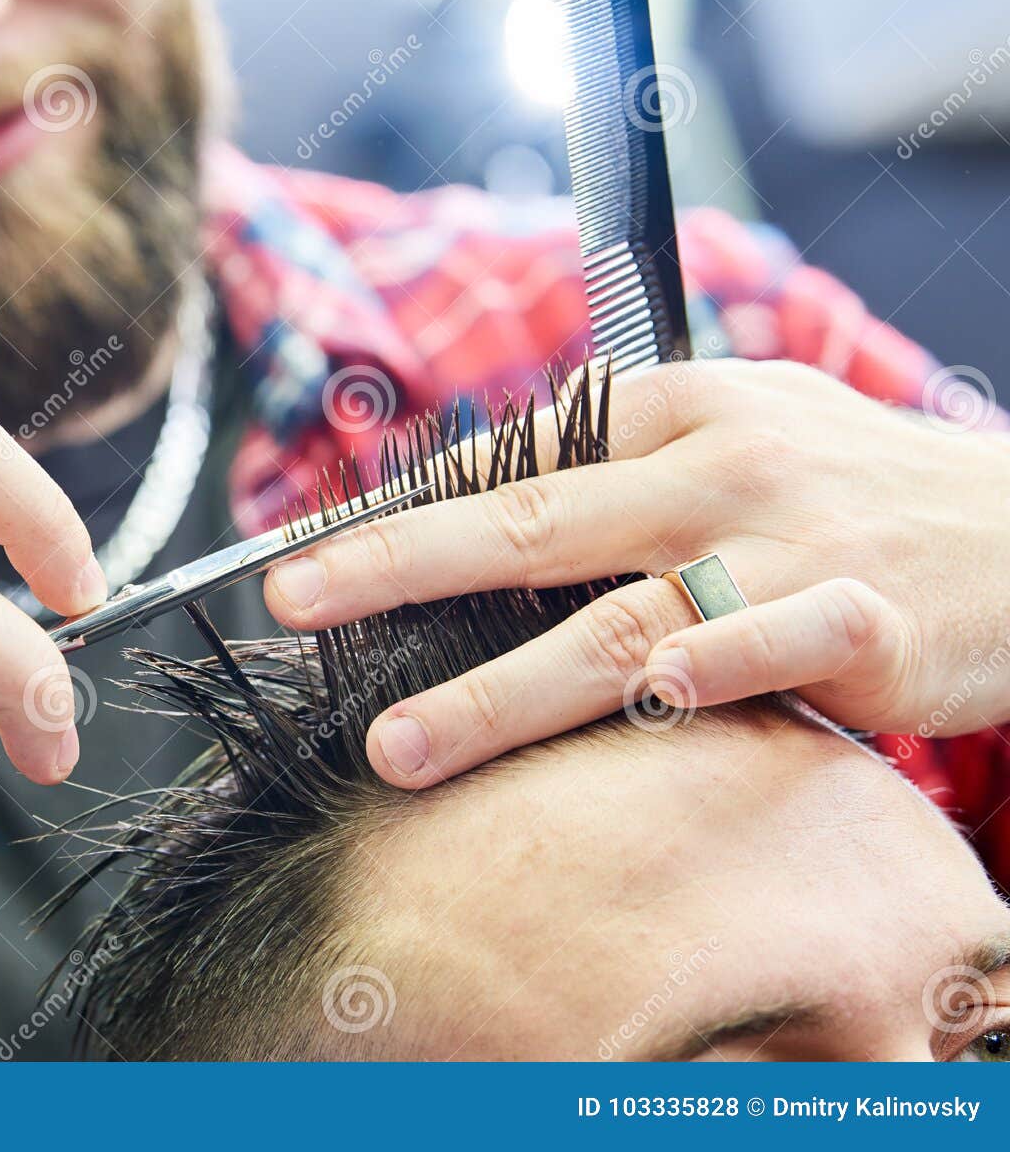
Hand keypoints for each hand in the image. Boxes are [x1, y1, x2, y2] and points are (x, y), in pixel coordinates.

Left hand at [264, 359, 1009, 787]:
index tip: (306, 557)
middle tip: (291, 600)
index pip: (510, 459)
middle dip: (397, 564)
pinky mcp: (863, 623)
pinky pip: (769, 651)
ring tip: (398, 746)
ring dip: (499, 689)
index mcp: (675, 409)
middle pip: (530, 523)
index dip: (400, 511)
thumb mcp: (739, 422)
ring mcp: (788, 547)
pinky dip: (708, 676)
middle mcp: (716, 469)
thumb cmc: (851, 483)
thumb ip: (614, 455)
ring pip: (618, 621)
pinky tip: (649, 705)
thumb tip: (472, 494)